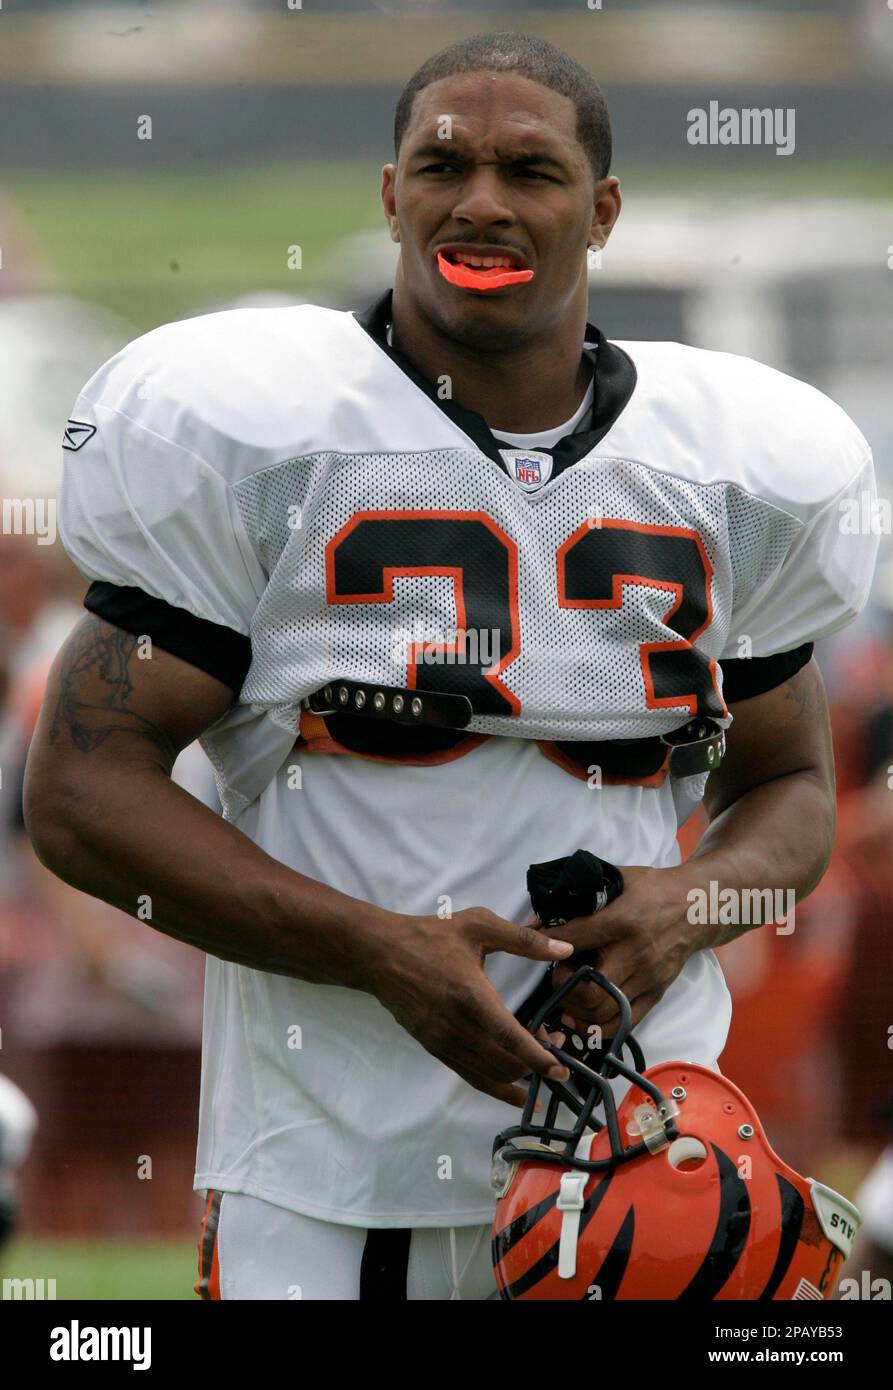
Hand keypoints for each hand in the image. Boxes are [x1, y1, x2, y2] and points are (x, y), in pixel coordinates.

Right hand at [374, 907, 574, 1106]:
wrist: (379, 954)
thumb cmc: (430, 936)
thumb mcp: (478, 925)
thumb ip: (523, 940)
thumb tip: (563, 949)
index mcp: (471, 994)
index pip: (509, 1036)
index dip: (538, 1057)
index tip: (561, 1069)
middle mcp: (457, 1025)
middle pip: (504, 1062)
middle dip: (536, 1063)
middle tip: (554, 1042)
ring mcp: (444, 1041)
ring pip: (490, 1075)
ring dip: (519, 1075)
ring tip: (539, 1060)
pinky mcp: (435, 1048)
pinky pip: (471, 1077)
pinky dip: (497, 1088)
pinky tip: (517, 1091)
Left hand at [537, 865, 707, 1037]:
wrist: (699, 906)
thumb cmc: (653, 890)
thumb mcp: (618, 880)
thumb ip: (581, 896)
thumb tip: (541, 916)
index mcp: (622, 921)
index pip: (575, 938)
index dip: (549, 943)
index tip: (537, 944)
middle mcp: (635, 954)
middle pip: (589, 988)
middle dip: (563, 985)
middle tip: (557, 973)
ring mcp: (647, 978)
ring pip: (603, 1012)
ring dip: (576, 1008)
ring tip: (568, 993)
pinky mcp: (656, 994)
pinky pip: (624, 1023)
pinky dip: (598, 1026)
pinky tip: (584, 1016)